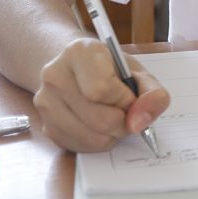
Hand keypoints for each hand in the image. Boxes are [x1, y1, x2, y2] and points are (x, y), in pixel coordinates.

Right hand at [33, 38, 170, 152]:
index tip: (132, 98)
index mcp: (80, 52)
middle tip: (129, 114)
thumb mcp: (140, 73)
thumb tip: (139, 123)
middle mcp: (55, 74)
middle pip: (97, 117)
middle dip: (123, 122)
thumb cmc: (113, 71)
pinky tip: (100, 127)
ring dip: (112, 135)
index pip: (102, 89)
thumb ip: (152, 94)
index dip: (125, 101)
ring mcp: (45, 101)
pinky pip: (78, 146)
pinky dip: (98, 143)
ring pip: (89, 136)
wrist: (79, 71)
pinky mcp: (45, 125)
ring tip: (115, 118)